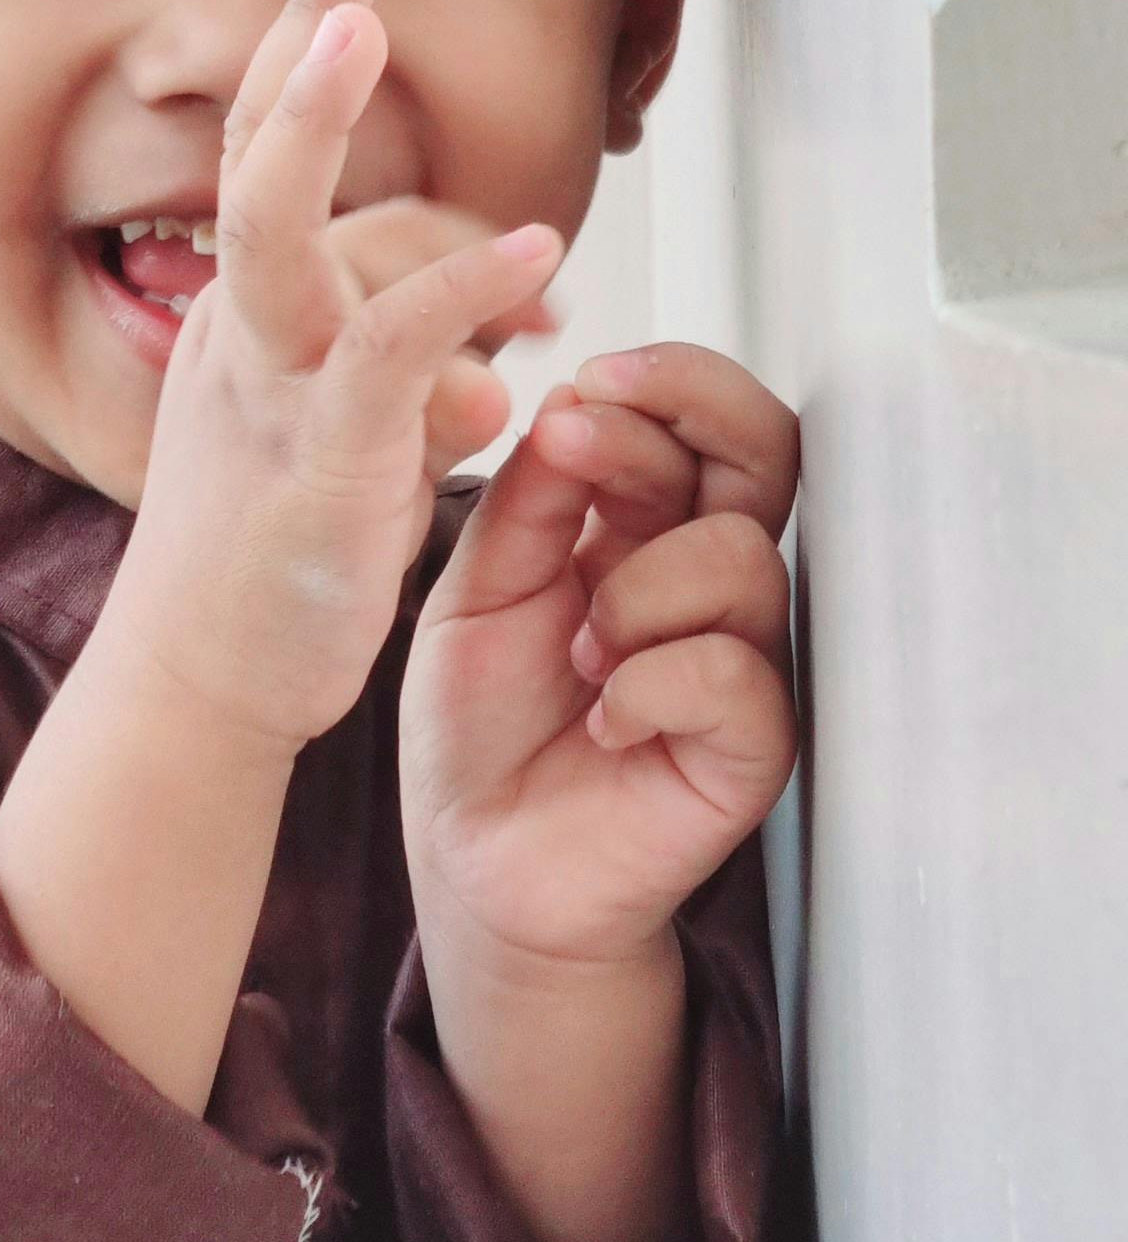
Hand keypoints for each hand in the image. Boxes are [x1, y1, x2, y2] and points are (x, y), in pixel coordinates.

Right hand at [113, 0, 565, 756]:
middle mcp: (236, 335)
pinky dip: (457, 295)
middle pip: (249, 152)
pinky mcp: (315, 468)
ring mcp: (265, 394)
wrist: (201, 689)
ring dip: (314, 125)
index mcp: (237, 318)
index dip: (302, 56)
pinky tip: (534, 259)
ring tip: (361, 31)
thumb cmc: (270, 565)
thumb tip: (496, 350)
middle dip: (296, 36)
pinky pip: (376, 356)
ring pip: (272, 230)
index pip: (263, 157)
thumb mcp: (343, 443)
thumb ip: (412, 375)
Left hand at [402, 341, 800, 975]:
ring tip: (578, 650)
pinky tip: (602, 718)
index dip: (662, 385)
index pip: (700, 425)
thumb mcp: (477, 589)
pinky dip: (651, 683)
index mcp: (644, 529)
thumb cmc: (482, 727)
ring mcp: (739, 658)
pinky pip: (735, 674)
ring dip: (637, 588)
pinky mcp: (753, 745)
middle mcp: (705, 581)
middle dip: (691, 415)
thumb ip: (528, 503)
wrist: (472, 856)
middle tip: (593, 430)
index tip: (583, 385)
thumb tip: (571, 407)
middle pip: (768, 455)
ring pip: (743, 559)